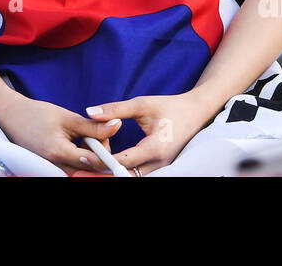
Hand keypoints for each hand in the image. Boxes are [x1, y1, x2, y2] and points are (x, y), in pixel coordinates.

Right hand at [0, 94, 123, 175]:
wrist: (11, 116)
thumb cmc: (37, 114)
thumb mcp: (67, 117)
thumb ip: (93, 126)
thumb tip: (117, 126)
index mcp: (58, 152)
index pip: (93, 162)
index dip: (106, 153)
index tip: (111, 140)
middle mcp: (54, 167)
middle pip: (88, 169)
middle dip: (98, 153)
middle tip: (96, 133)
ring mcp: (51, 170)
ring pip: (81, 169)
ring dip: (88, 155)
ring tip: (82, 136)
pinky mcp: (50, 169)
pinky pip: (72, 168)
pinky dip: (79, 157)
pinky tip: (75, 143)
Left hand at [91, 92, 214, 175]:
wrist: (196, 112)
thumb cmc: (169, 106)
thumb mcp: (142, 104)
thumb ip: (115, 109)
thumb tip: (90, 111)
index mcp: (156, 147)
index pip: (123, 161)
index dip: (102, 160)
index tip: (85, 156)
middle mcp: (160, 162)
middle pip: (127, 176)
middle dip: (105, 172)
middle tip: (84, 166)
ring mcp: (163, 167)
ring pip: (133, 177)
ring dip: (114, 172)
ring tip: (93, 166)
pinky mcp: (162, 167)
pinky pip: (140, 174)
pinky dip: (124, 171)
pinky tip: (109, 164)